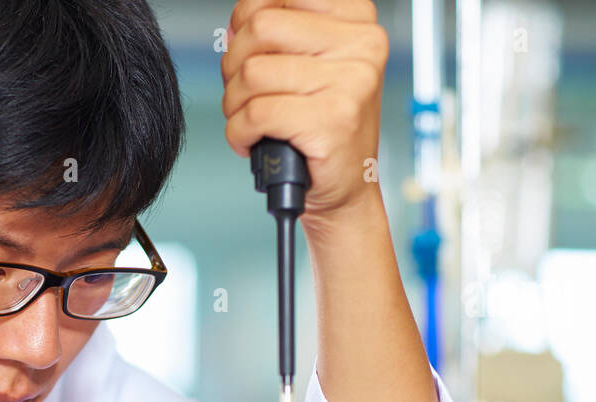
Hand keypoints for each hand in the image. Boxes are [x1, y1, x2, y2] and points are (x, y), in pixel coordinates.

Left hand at [221, 0, 388, 221]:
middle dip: (234, 65)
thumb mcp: (308, 66)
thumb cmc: (322, 127)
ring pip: (252, 73)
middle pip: (260, 28)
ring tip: (251, 121)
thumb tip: (233, 28)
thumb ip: (275, 37)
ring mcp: (350, 82)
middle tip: (244, 93)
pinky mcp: (332, 120)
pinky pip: (255, 113)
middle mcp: (361, 45)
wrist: (345, 187)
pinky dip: (239, 132)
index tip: (249, 51)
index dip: (246, 22)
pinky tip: (252, 140)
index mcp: (357, 20)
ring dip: (234, 105)